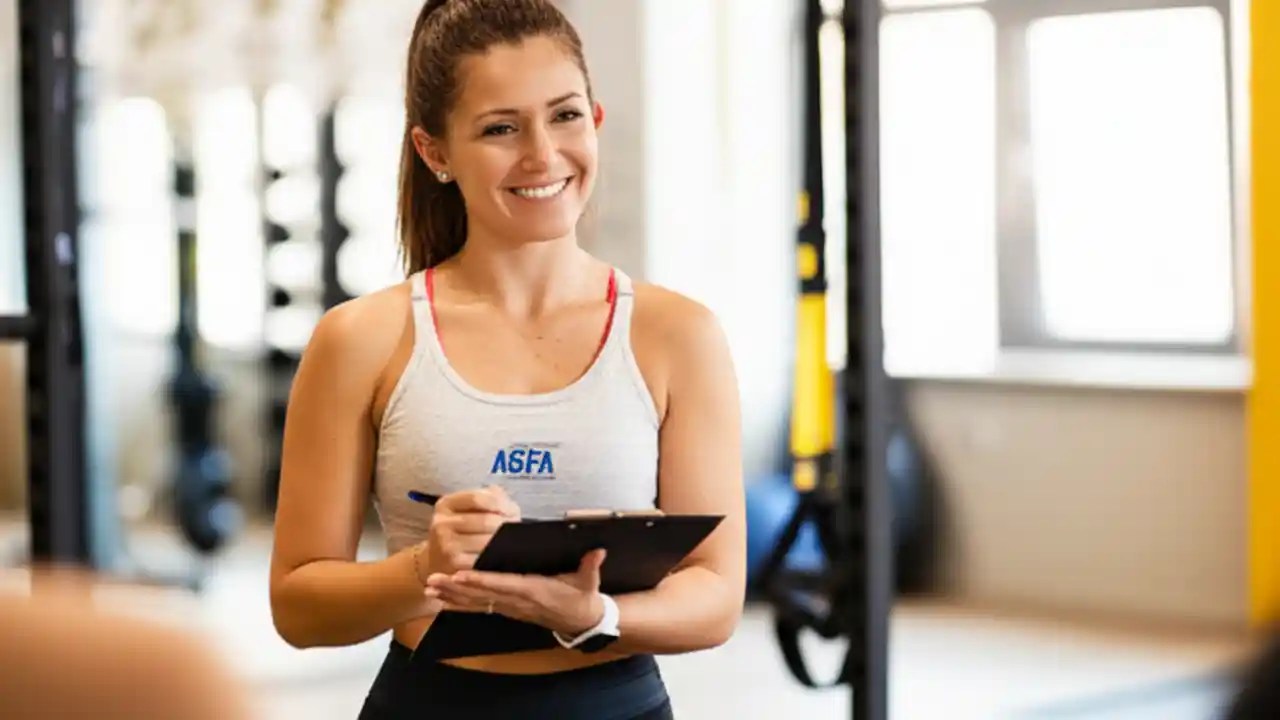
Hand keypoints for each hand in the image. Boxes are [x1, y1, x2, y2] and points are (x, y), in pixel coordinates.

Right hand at [419, 486, 520, 580]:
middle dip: (507, 524)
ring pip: (487, 541)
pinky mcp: (454, 564)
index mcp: (446, 504)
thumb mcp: (468, 509)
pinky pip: (484, 559)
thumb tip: (509, 504)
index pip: (477, 498)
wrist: (439, 560)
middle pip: (485, 520)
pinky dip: (497, 557)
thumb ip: (490, 499)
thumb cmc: (461, 531)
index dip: (500, 504)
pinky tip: (503, 555)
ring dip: (505, 541)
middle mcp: (441, 523)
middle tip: (517, 528)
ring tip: (513, 541)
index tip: (513, 511)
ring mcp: (446, 545)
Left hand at [424, 549, 607, 636]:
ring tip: (430, 588)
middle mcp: (518, 602)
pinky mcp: (507, 610)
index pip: (504, 585)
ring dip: (452, 596)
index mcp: (535, 591)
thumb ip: (591, 566)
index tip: (461, 575)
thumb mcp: (590, 582)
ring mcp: (510, 608)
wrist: (582, 623)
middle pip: (482, 595)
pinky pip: (480, 608)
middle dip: (456, 588)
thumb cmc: (583, 598)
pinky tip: (441, 600)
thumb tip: (597, 551)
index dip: (482, 581)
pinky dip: (460, 604)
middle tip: (432, 580)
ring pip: (477, 602)